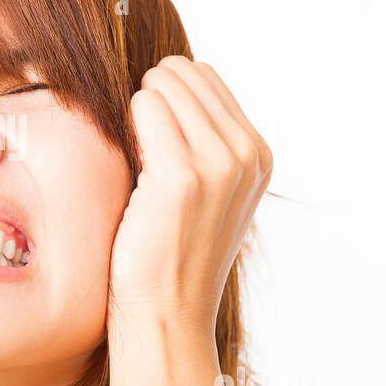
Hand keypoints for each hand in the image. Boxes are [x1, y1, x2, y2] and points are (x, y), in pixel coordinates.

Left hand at [109, 57, 272, 339]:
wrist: (166, 313)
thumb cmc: (170, 251)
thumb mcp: (207, 192)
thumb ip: (202, 140)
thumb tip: (162, 79)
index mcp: (258, 154)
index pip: (205, 77)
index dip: (168, 99)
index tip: (156, 144)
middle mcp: (248, 155)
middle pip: (185, 72)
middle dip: (152, 98)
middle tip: (141, 151)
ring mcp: (220, 164)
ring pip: (163, 83)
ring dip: (138, 111)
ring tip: (137, 161)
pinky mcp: (183, 176)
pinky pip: (144, 106)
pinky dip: (127, 123)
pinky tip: (129, 164)